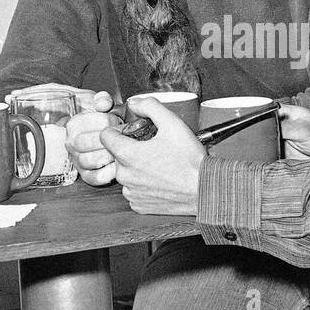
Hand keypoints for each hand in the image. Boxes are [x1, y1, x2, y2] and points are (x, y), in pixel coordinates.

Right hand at [66, 95, 122, 186]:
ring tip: (121, 150)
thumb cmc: (100, 121)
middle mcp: (72, 143)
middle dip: (111, 139)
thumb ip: (103, 100)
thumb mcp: (100, 105)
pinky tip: (117, 165)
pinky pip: (96, 177)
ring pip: (92, 160)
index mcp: (74, 124)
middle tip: (123, 137)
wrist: (96, 135)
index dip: (112, 121)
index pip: (96, 122)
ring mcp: (77, 160)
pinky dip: (109, 173)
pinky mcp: (86, 175)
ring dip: (110, 155)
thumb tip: (104, 103)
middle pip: (91, 142)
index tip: (119, 121)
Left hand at [99, 97, 204, 213]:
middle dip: (131, 149)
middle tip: (152, 148)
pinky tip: (159, 180)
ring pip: (126, 174)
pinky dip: (143, 185)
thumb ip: (150, 106)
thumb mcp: (172, 123)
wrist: (204, 189)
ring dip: (137, 169)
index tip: (131, 132)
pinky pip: (134, 191)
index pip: (105, 136)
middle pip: (117, 155)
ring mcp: (131, 192)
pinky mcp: (139, 205)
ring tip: (159, 165)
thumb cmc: (190, 160)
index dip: (118, 130)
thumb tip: (134, 103)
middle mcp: (125, 175)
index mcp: (127, 154)